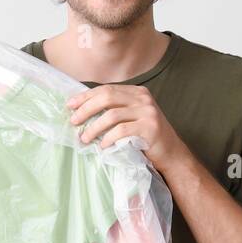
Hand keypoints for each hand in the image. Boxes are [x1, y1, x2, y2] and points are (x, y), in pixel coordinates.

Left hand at [66, 84, 188, 171]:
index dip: (86, 96)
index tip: (70, 105)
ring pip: (112, 115)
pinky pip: (121, 131)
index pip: (106, 89)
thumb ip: (114, 109)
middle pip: (107, 97)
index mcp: (137, 92)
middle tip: (74, 122)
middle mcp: (143, 98)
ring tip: (84, 138)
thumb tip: (82, 109)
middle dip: (86, 109)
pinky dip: (108, 138)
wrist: (171, 153)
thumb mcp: (131, 117)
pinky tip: (102, 146)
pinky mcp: (150, 128)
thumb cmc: (145, 137)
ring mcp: (148, 112)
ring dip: (94, 128)